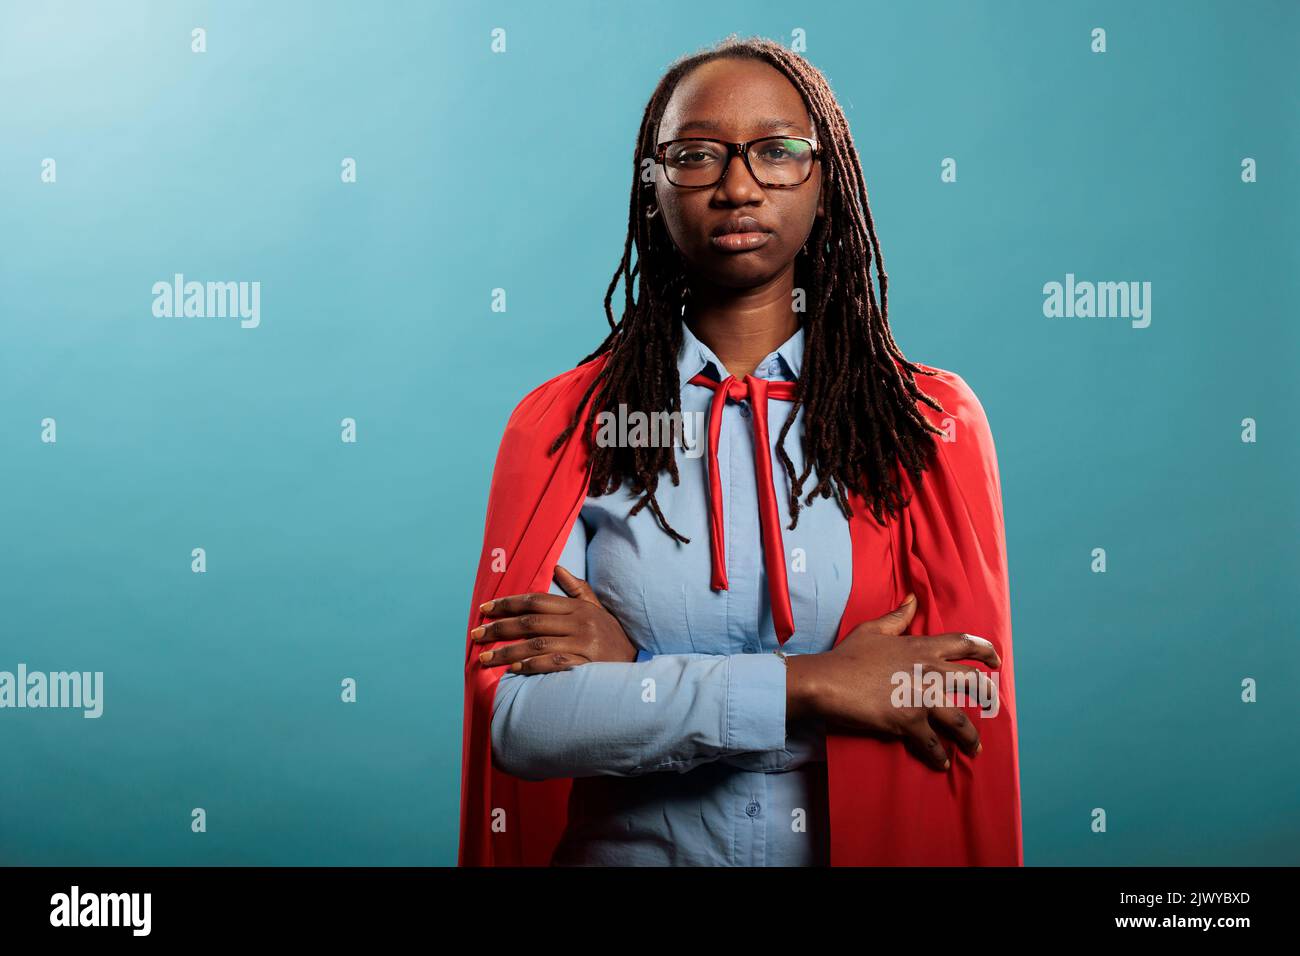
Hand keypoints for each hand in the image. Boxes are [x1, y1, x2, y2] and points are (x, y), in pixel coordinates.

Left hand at [471, 566, 637, 673]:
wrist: (638, 664)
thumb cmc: (612, 636)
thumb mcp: (597, 608)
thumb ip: (577, 588)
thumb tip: (557, 567)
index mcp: (578, 607)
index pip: (536, 600)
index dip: (508, 604)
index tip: (484, 610)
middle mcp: (579, 623)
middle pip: (531, 622)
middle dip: (499, 628)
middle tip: (476, 634)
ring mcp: (582, 644)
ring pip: (536, 645)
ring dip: (507, 652)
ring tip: (485, 658)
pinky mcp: (585, 665)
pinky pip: (552, 664)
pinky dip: (531, 666)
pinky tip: (513, 670)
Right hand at [786, 593, 1000, 770]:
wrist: (826, 682)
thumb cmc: (847, 655)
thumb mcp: (874, 630)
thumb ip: (898, 616)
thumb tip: (912, 599)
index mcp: (923, 647)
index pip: (965, 644)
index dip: (986, 651)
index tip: (995, 661)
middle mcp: (930, 671)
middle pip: (974, 683)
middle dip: (989, 697)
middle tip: (993, 706)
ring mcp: (922, 698)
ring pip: (961, 721)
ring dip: (971, 738)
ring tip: (975, 748)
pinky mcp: (910, 722)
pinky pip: (933, 744)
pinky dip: (939, 756)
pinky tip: (942, 763)